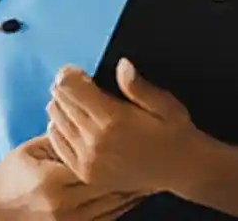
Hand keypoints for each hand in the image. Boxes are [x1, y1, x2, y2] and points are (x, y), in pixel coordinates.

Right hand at [0, 136, 143, 219]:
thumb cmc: (13, 174)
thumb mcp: (32, 149)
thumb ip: (60, 137)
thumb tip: (86, 117)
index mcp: (52, 180)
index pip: (93, 163)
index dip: (118, 154)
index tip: (137, 143)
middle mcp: (63, 205)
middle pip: (107, 188)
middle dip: (132, 176)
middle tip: (153, 162)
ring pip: (111, 207)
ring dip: (132, 194)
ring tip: (150, 179)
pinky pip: (104, 220)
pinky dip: (120, 209)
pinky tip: (132, 197)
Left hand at [47, 60, 196, 194]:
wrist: (182, 170)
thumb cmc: (174, 132)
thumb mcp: (165, 104)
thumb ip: (138, 86)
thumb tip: (121, 64)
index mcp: (113, 120)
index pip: (69, 86)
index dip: (69, 73)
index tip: (79, 72)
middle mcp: (95, 142)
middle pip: (59, 100)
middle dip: (66, 88)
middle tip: (80, 87)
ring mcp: (87, 160)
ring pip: (54, 119)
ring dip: (62, 107)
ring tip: (79, 105)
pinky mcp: (84, 172)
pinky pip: (56, 142)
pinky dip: (60, 128)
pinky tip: (75, 124)